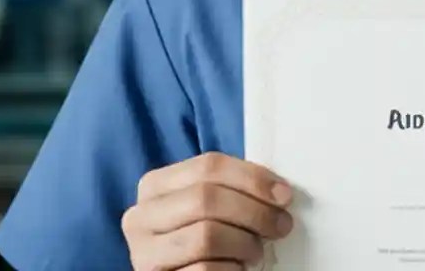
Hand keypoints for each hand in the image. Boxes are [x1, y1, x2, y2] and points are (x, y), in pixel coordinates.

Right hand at [123, 152, 294, 270]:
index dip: (252, 178)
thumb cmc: (203, 237)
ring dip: (245, 244)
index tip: (284, 195)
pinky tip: (236, 268)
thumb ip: (231, 190)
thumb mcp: (209, 206)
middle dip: (254, 212)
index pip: (208, 165)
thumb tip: (279, 191)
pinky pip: (205, 270)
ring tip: (256, 251)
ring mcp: (144, 253)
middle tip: (281, 226)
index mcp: (155, 185)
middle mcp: (140, 216)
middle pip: (206, 199)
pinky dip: (232, 269)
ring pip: (206, 236)